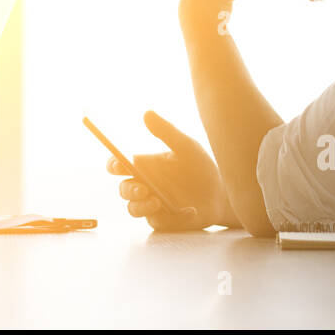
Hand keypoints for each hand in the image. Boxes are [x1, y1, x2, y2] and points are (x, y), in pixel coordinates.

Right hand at [107, 111, 238, 231]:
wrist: (221, 195)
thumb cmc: (201, 167)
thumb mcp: (186, 147)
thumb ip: (166, 132)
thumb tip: (147, 113)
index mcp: (145, 166)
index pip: (118, 165)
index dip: (114, 165)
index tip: (119, 165)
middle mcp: (144, 185)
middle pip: (123, 189)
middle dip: (129, 189)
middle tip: (143, 188)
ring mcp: (151, 204)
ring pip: (133, 208)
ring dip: (140, 206)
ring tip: (157, 201)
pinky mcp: (162, 221)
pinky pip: (155, 221)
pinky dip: (168, 217)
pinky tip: (188, 211)